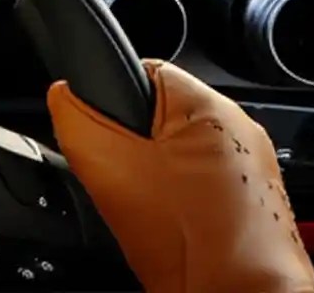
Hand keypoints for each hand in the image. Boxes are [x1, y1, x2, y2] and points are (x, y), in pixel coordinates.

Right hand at [48, 59, 313, 292]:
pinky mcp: (251, 202)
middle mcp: (240, 130)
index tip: (104, 137)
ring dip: (154, 175)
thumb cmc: (191, 243)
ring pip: (175, 154)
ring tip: (152, 209)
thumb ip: (76, 120)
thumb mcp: (109, 168)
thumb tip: (61, 94)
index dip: (110, 101)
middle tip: (127, 182)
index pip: (141, 70)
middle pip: (156, 117)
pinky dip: (178, 200)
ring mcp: (250, 168)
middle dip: (131, 146)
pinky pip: (197, 183)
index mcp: (210, 105)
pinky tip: (172, 225)